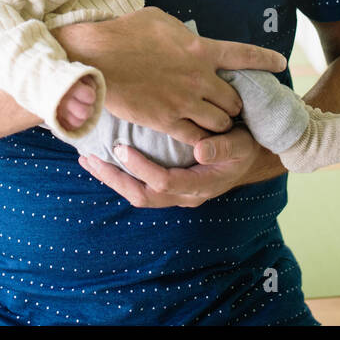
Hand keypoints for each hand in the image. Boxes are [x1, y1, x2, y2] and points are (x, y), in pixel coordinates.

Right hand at [51, 7, 287, 146]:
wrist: (96, 59)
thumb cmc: (123, 33)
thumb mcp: (160, 20)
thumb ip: (182, 32)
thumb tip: (188, 36)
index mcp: (200, 49)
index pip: (244, 55)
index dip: (266, 60)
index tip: (279, 64)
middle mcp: (199, 78)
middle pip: (234, 99)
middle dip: (235, 104)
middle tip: (231, 106)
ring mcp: (184, 102)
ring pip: (220, 122)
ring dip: (220, 123)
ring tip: (217, 125)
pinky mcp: (166, 121)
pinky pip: (195, 137)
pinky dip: (199, 138)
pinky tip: (196, 139)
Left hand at [78, 126, 277, 207]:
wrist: (250, 158)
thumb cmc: (245, 146)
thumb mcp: (241, 143)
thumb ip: (223, 146)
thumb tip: (201, 151)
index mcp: (201, 185)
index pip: (164, 183)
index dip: (141, 168)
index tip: (121, 148)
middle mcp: (185, 195)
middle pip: (143, 196)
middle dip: (115, 180)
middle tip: (91, 160)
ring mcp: (176, 194)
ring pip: (138, 194)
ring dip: (112, 179)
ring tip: (88, 160)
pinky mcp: (168, 186)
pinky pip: (140, 186)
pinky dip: (119, 175)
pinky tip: (102, 158)